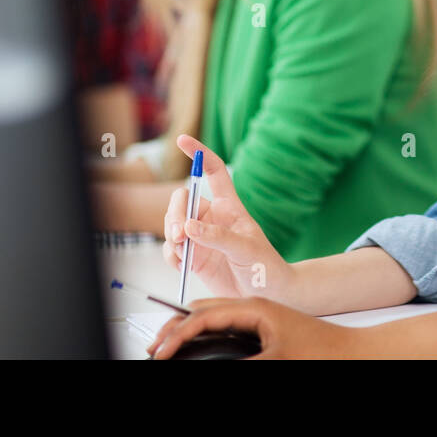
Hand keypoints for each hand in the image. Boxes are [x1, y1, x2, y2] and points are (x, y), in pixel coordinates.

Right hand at [147, 297, 361, 359]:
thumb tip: (211, 364)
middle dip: (176, 326)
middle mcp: (254, 307)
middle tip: (154, 347)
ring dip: (188, 328)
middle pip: (204, 310)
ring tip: (167, 345)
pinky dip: (204, 332)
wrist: (353, 352)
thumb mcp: (277, 361)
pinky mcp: (264, 326)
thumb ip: (242, 363)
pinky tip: (196, 344)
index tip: (160, 352)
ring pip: (212, 315)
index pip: (205, 316)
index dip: (179, 334)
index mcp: (255, 308)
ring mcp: (258, 315)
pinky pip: (225, 323)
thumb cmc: (322, 353)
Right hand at [161, 135, 295, 304]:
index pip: (214, 171)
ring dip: (171, 236)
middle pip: (183, 200)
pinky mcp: (192, 256)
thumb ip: (217, 237)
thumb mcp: (246, 248)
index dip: (199, 153)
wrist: (266, 296)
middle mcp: (212, 217)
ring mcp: (200, 236)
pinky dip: (171, 255)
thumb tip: (188, 227)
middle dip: (174, 213)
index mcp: (230, 205)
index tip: (182, 140)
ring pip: (172, 223)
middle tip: (178, 235)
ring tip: (182, 254)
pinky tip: (180, 264)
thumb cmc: (265, 266)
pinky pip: (171, 249)